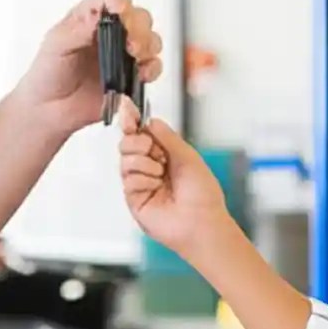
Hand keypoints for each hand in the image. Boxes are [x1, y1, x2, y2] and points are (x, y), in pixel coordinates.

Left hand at [12, 0, 162, 135]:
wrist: (49, 110)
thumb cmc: (47, 74)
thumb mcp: (55, 46)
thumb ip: (77, 30)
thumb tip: (96, 17)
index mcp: (90, 18)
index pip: (111, 0)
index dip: (119, 2)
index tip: (120, 12)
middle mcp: (110, 33)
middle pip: (138, 17)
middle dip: (138, 27)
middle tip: (129, 42)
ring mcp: (122, 55)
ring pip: (150, 40)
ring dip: (148, 46)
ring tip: (134, 56)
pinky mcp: (130, 77)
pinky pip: (151, 67)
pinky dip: (151, 68)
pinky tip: (140, 74)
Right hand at [117, 97, 227, 257]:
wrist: (201, 220)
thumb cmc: (202, 193)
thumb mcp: (187, 155)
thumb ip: (166, 136)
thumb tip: (149, 120)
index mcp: (163, 154)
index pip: (141, 133)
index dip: (132, 120)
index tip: (127, 108)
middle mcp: (149, 167)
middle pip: (127, 142)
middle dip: (138, 141)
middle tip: (154, 150)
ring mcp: (140, 182)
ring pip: (125, 159)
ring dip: (145, 163)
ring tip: (161, 175)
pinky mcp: (133, 198)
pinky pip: (128, 178)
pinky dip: (144, 180)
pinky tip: (156, 188)